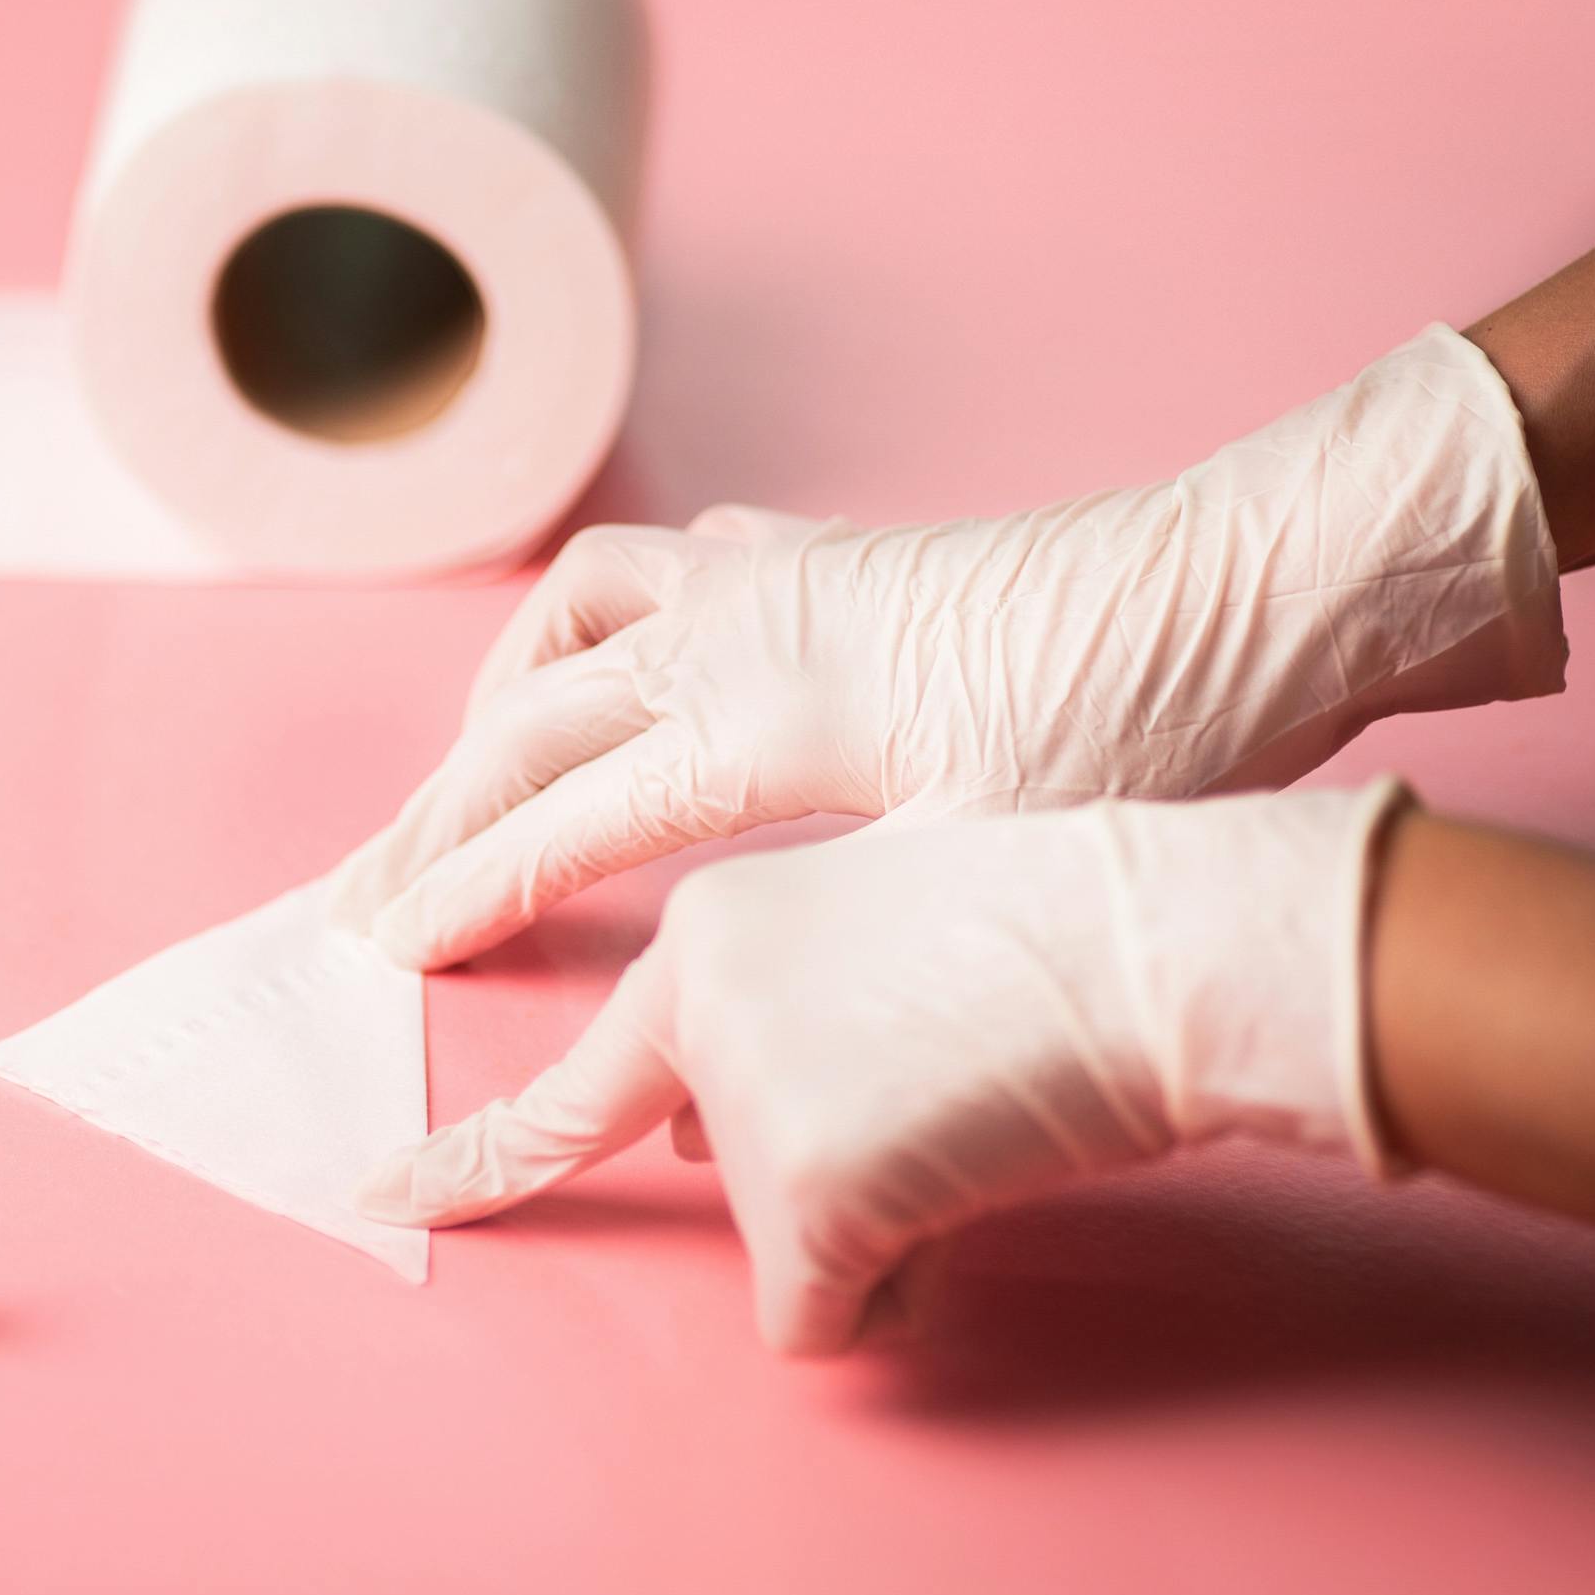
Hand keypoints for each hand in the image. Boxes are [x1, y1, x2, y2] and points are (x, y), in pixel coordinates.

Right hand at [333, 327, 1562, 968]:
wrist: (1237, 590)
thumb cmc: (1124, 735)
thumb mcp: (973, 865)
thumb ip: (819, 936)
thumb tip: (711, 1042)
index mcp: (753, 718)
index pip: (557, 819)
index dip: (458, 890)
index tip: (379, 948)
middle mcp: (731, 628)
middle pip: (522, 724)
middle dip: (430, 816)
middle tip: (357, 893)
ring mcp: (771, 572)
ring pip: (573, 614)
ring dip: (499, 696)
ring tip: (467, 768)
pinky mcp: (824, 552)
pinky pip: (663, 560)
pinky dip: (604, 612)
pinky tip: (617, 650)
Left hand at [356, 784, 1408, 1354]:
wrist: (1154, 938)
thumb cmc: (1053, 937)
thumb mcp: (872, 945)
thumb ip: (764, 1029)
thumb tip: (690, 1144)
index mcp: (709, 939)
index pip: (574, 1075)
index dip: (468, 1158)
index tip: (379, 1195)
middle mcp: (696, 1007)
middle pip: (715, 1172)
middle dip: (816, 1183)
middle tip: (931, 1098)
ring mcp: (741, 1094)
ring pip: (789, 1250)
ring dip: (882, 1227)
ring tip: (975, 1113)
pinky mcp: (805, 1183)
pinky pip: (828, 1314)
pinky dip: (897, 1293)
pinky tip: (972, 1185)